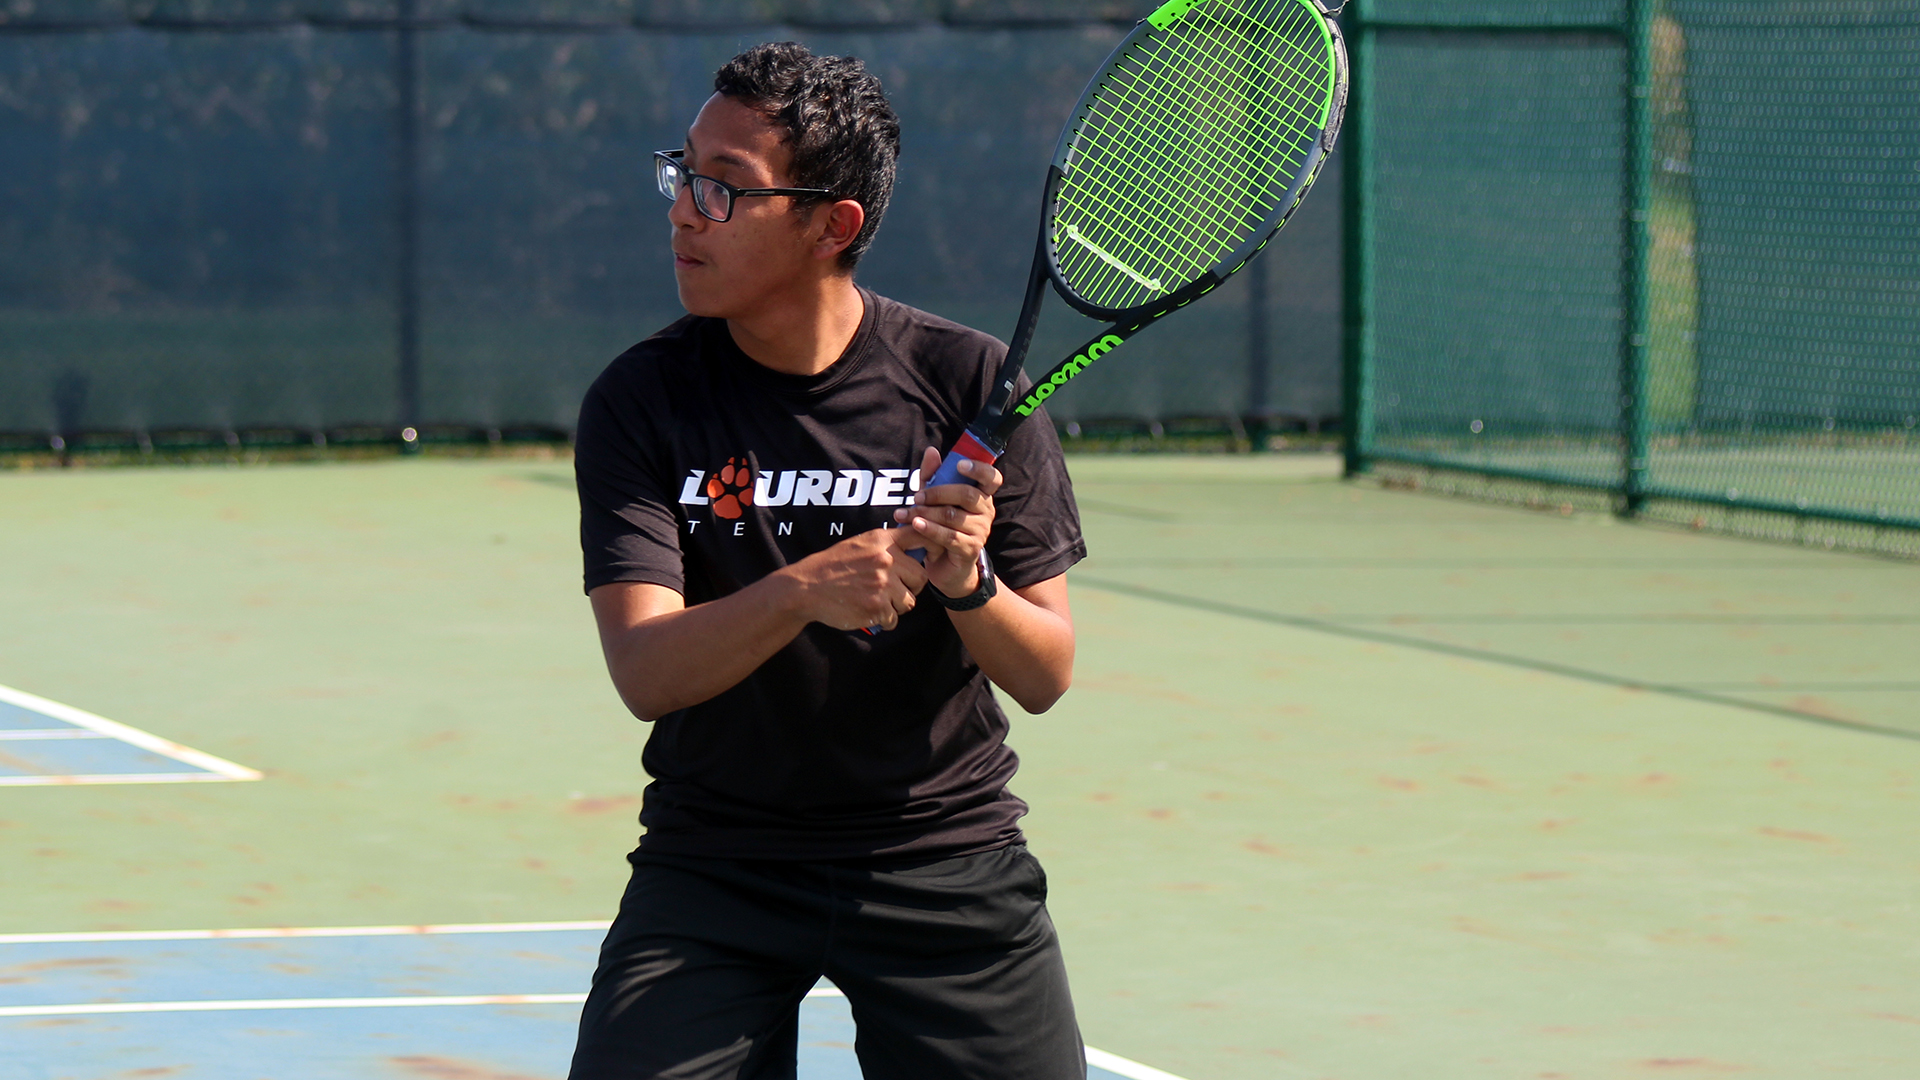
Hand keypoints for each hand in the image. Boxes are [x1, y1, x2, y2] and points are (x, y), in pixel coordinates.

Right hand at [782, 527, 927, 631]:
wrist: (807, 587)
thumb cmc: (833, 566)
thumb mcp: (859, 544)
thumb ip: (886, 544)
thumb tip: (914, 543)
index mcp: (882, 541)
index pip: (919, 536)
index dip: (933, 544)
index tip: (935, 553)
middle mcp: (886, 560)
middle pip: (921, 577)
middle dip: (911, 587)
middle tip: (895, 590)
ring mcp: (883, 584)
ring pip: (909, 601)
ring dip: (897, 606)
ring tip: (878, 602)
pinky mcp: (877, 607)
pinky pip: (894, 619)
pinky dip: (884, 620)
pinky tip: (869, 612)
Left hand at [895, 445, 1000, 598]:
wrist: (945, 566)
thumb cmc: (941, 526)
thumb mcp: (934, 499)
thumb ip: (933, 476)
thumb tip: (931, 451)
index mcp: (981, 495)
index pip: (992, 477)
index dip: (979, 469)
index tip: (960, 465)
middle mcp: (986, 511)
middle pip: (967, 494)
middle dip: (938, 493)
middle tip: (916, 496)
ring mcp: (981, 531)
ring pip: (953, 516)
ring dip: (926, 513)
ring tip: (905, 514)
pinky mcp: (971, 549)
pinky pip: (949, 536)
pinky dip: (929, 529)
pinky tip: (915, 525)